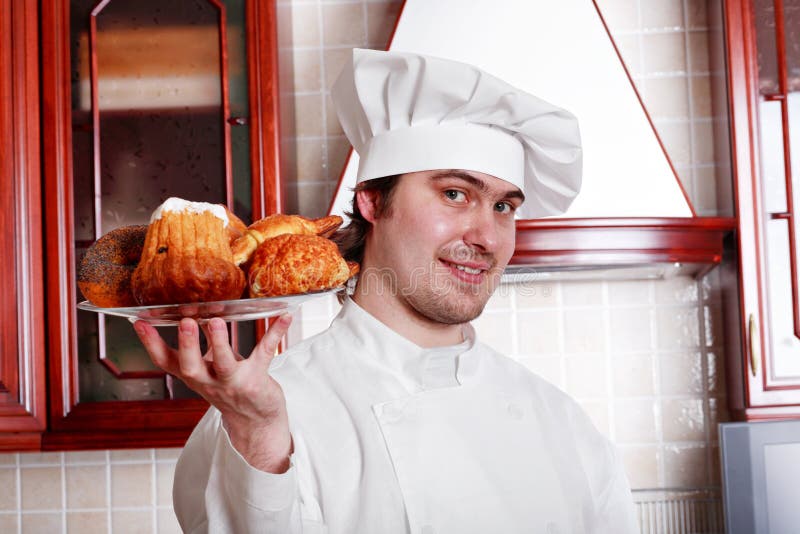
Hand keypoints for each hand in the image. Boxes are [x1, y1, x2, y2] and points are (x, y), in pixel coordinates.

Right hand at [133, 315, 293, 472]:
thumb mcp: (210, 366)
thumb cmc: (230, 386)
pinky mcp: (257, 379)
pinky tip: (285, 316)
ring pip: (224, 365)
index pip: (165, 361)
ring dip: (220, 343)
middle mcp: (209, 382)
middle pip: (191, 367)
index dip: (150, 343)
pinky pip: (265, 354)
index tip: (139, 322)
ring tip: (217, 321)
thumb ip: (204, 340)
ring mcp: (233, 383)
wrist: (256, 421)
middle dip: (187, 345)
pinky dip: (275, 333)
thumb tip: (199, 311)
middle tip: (186, 323)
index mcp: (194, 376)